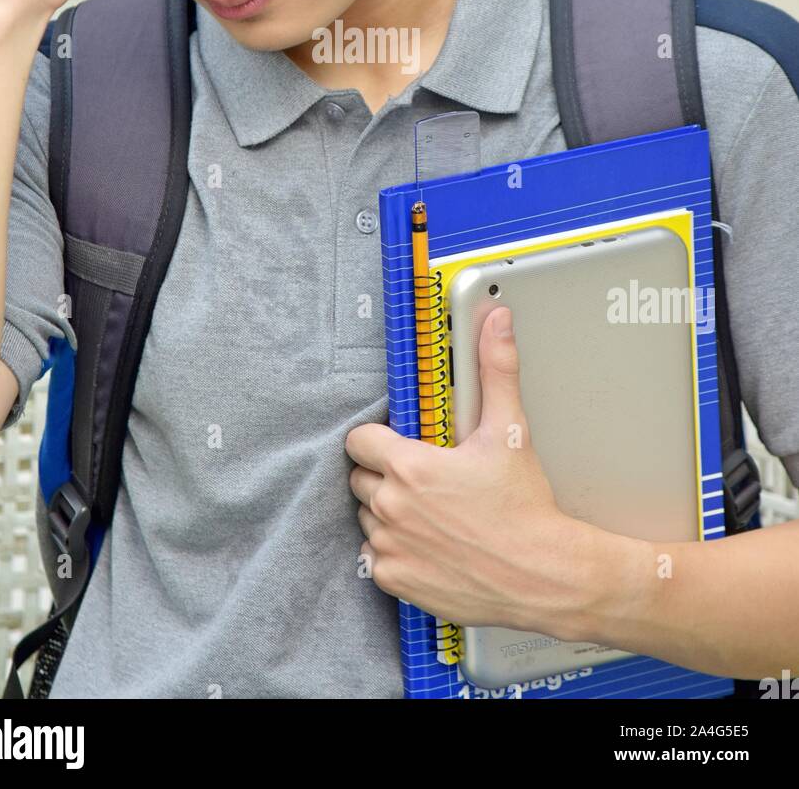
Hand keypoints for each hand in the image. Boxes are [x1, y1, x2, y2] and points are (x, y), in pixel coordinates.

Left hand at [346, 306, 593, 639]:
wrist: (542, 575)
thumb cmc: (524, 508)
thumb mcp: (509, 431)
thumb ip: (496, 370)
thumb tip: (497, 322)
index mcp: (409, 466)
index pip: (359, 440)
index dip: (378, 439)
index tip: (400, 443)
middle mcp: (391, 506)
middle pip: (361, 478)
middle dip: (385, 474)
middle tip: (424, 479)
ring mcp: (390, 546)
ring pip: (368, 517)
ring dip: (389, 512)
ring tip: (431, 512)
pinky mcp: (395, 579)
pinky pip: (375, 557)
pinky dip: (395, 551)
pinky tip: (429, 543)